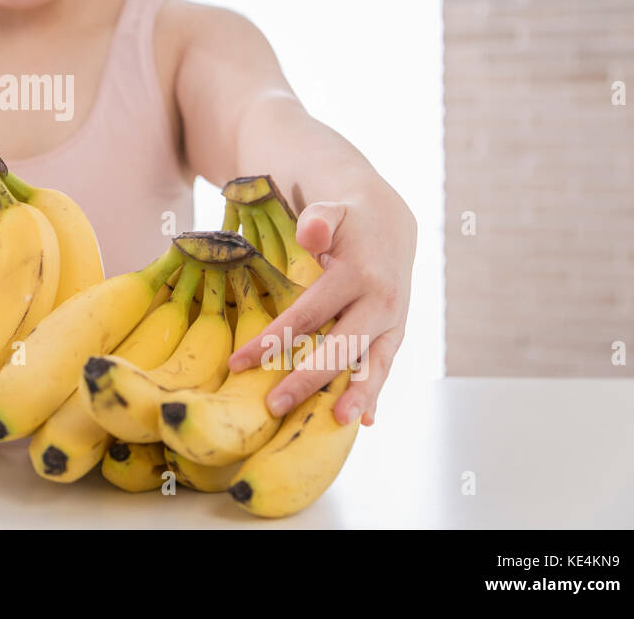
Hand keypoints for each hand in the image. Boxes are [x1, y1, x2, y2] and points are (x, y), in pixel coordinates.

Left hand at [227, 191, 416, 425]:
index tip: (238, 362)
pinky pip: (384, 366)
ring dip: (356, 396)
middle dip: (306, 380)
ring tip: (335, 422)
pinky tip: (364, 422)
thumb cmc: (347, 220)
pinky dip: (376, 393)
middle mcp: (380, 303)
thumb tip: (309, 234)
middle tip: (273, 406)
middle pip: (339, 348)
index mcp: (358, 275)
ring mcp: (391, 322)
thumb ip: (319, 220)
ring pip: (373, 365)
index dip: (271, 340)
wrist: (390, 224)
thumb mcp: (332, 210)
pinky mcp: (395, 334)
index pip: (306, 315)